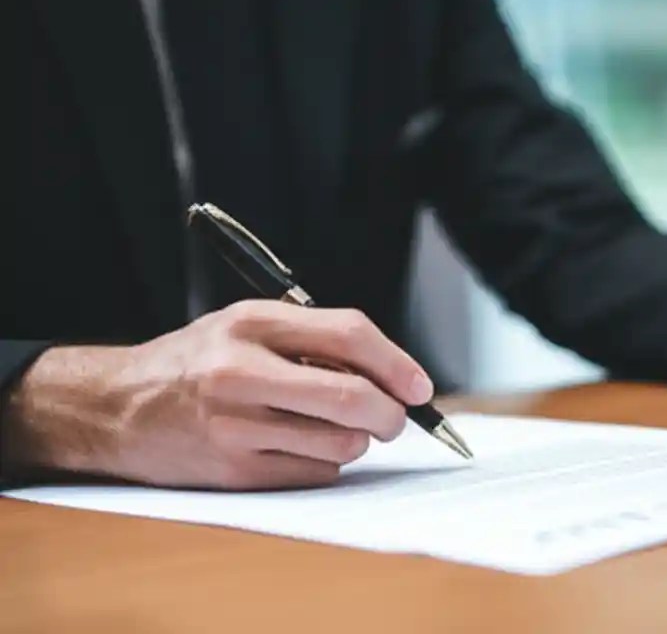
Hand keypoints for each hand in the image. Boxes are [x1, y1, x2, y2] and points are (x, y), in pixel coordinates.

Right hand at [0, 301, 432, 488]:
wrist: (117, 407)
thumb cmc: (198, 363)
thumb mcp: (248, 326)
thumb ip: (316, 339)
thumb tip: (396, 375)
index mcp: (252, 323)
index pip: (350, 335)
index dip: (397, 363)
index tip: (420, 387)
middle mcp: (242, 372)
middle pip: (352, 397)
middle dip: (391, 414)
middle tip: (396, 418)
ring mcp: (236, 425)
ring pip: (342, 443)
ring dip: (357, 441)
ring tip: (333, 427)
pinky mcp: (234, 470)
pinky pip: (316, 473)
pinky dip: (325, 463)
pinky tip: (298, 447)